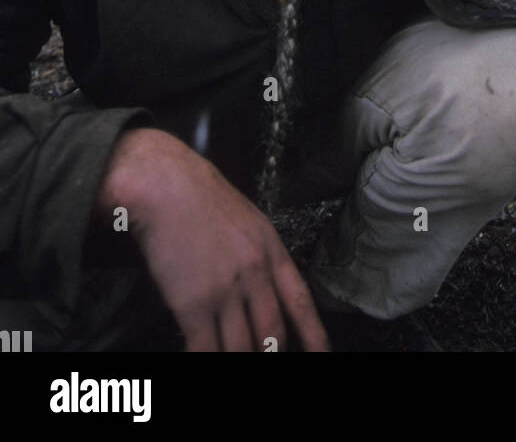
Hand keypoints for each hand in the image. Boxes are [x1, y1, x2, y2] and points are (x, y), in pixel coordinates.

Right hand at [93, 128, 330, 352]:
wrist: (165, 184)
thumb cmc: (199, 197)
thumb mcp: (247, 219)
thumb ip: (259, 255)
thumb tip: (262, 291)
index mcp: (271, 250)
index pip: (300, 302)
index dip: (314, 335)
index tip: (322, 355)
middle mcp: (254, 273)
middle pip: (273, 335)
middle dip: (270, 355)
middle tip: (264, 359)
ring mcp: (225, 291)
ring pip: (242, 349)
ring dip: (239, 359)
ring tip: (231, 358)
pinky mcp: (193, 304)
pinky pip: (206, 350)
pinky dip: (206, 360)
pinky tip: (201, 357)